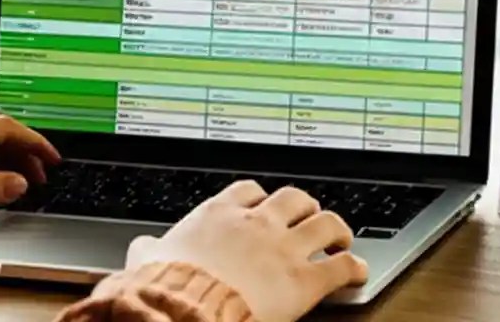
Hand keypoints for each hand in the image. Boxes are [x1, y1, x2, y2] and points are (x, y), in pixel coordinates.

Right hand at [126, 181, 367, 321]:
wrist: (187, 310)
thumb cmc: (168, 287)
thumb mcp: (148, 260)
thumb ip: (149, 249)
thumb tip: (141, 247)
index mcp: (219, 215)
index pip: (248, 191)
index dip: (260, 198)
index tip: (262, 206)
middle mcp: (256, 224)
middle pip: (294, 198)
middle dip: (305, 206)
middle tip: (309, 216)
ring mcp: (284, 249)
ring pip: (326, 222)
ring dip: (337, 229)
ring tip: (341, 238)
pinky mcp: (304, 280)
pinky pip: (341, 266)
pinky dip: (354, 268)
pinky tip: (358, 273)